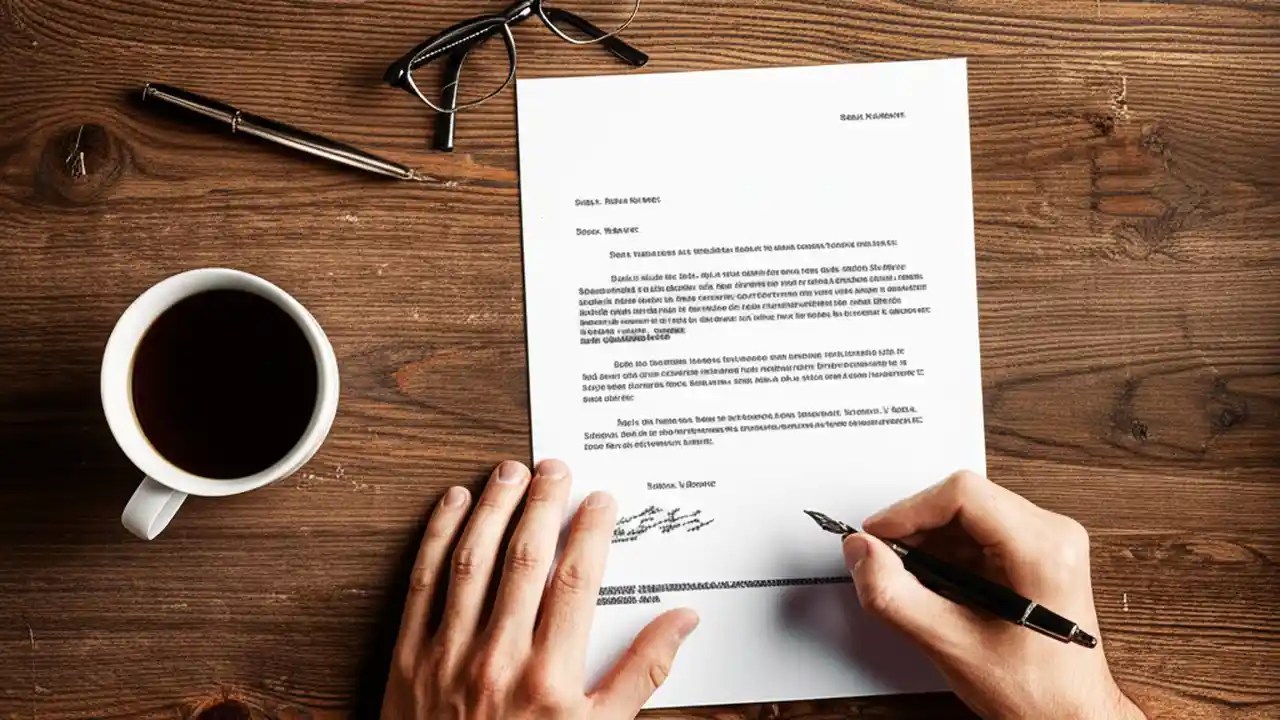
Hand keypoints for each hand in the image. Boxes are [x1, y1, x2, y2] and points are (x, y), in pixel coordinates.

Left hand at [381, 459, 698, 718]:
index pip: (576, 581)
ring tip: (509, 472)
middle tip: (555, 468)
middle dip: (544, 503)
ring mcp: (449, 654)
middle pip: (525, 558)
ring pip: (473, 559)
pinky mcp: (409, 657)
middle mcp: (499, 658)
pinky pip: (423, 582)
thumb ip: (641, 673)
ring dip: (493, 507)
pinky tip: (453, 504)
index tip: (601, 501)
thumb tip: (683, 620)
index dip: (591, 531)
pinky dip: (438, 536)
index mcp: (550, 678)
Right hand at [844, 471, 1144, 719]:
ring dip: (929, 541)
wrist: (1072, 716)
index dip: (909, 510)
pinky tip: (936, 587)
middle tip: (886, 560)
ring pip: (968, 513)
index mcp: (1044, 550)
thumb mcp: (953, 646)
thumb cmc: (1037, 692)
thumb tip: (861, 552)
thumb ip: (896, 597)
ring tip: (912, 582)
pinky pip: (979, 532)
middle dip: (916, 527)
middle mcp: (1054, 535)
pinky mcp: (1038, 552)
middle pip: (963, 499)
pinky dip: (946, 552)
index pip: (963, 494)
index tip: (878, 535)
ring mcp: (1049, 541)